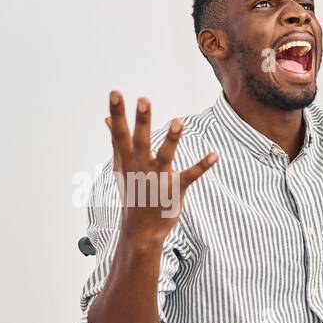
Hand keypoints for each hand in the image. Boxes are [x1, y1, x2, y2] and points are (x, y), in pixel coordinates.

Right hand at [105, 91, 217, 249]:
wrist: (141, 229)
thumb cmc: (132, 192)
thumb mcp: (121, 167)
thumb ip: (116, 141)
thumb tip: (107, 118)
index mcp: (127, 160)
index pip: (120, 133)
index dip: (118, 113)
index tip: (115, 92)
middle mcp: (141, 167)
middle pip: (140, 141)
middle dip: (142, 121)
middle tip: (144, 100)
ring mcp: (158, 178)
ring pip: (165, 156)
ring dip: (172, 139)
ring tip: (178, 120)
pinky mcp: (176, 189)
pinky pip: (191, 175)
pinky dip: (203, 165)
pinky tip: (215, 154)